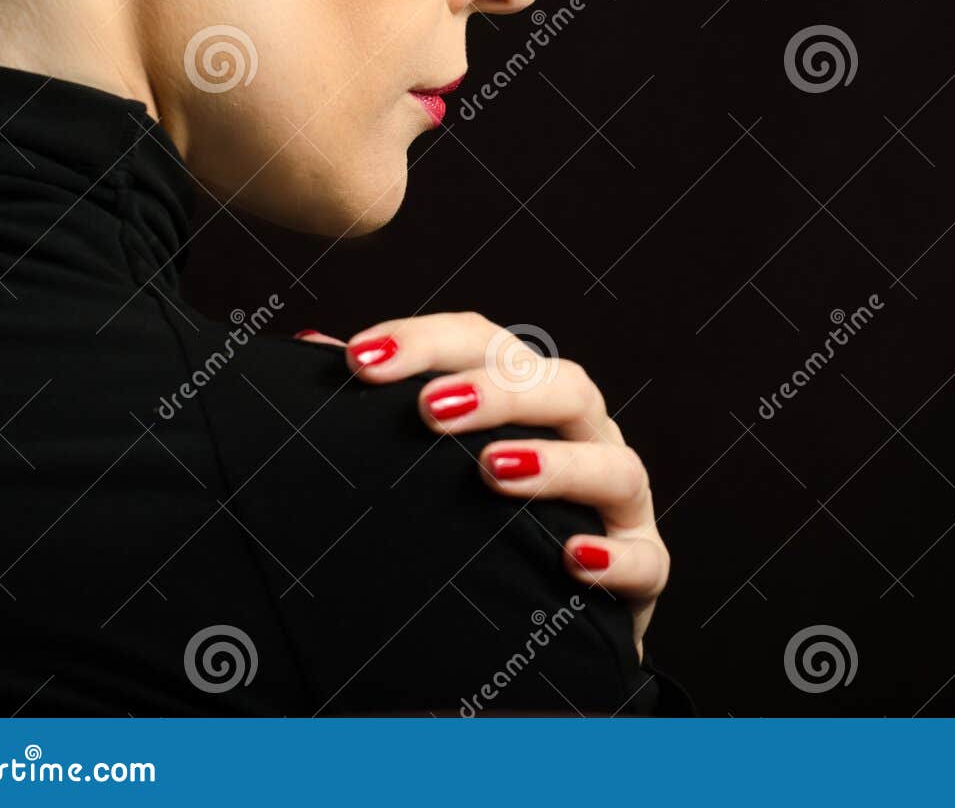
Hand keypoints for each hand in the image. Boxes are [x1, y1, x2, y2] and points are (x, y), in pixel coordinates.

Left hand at [295, 315, 668, 657]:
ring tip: (494, 470)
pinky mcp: (645, 569)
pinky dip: (614, 559)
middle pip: (563, 386)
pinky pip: (646, 561)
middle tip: (430, 409)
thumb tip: (309, 346)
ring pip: (613, 465)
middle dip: (498, 391)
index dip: (427, 341)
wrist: (550, 612)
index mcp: (531, 399)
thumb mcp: (428, 463)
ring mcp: (621, 505)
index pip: (487, 344)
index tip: (359, 358)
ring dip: (556, 463)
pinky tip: (572, 559)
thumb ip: (377, 409)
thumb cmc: (480, 520)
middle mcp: (585, 436)